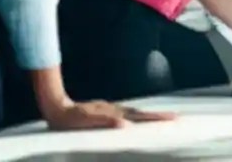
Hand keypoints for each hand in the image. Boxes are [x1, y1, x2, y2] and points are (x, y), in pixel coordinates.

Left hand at [43, 99, 175, 130]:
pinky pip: (126, 115)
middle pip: (141, 113)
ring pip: (134, 113)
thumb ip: (106, 121)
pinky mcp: (105, 112)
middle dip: (158, 116)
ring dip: (149, 116)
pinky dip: (137, 117)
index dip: (156, 118)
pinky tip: (137, 120)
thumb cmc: (70, 119)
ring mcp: (111, 110)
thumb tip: (126, 125)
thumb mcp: (86, 121)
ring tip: (162, 118)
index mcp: (114, 114)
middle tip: (176, 117)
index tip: (173, 118)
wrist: (56, 107)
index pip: (140, 116)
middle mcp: (115, 111)